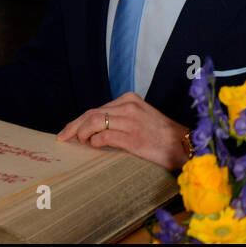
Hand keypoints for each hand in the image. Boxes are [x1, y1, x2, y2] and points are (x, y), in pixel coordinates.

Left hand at [58, 93, 189, 169]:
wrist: (183, 144)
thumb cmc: (160, 134)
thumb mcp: (141, 117)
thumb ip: (120, 118)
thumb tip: (94, 129)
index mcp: (130, 99)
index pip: (96, 108)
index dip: (79, 120)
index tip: (68, 131)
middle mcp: (129, 107)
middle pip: (91, 114)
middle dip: (73, 126)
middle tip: (63, 138)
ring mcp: (131, 122)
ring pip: (94, 123)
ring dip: (81, 134)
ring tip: (80, 143)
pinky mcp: (132, 138)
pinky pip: (104, 137)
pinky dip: (95, 142)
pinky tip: (94, 146)